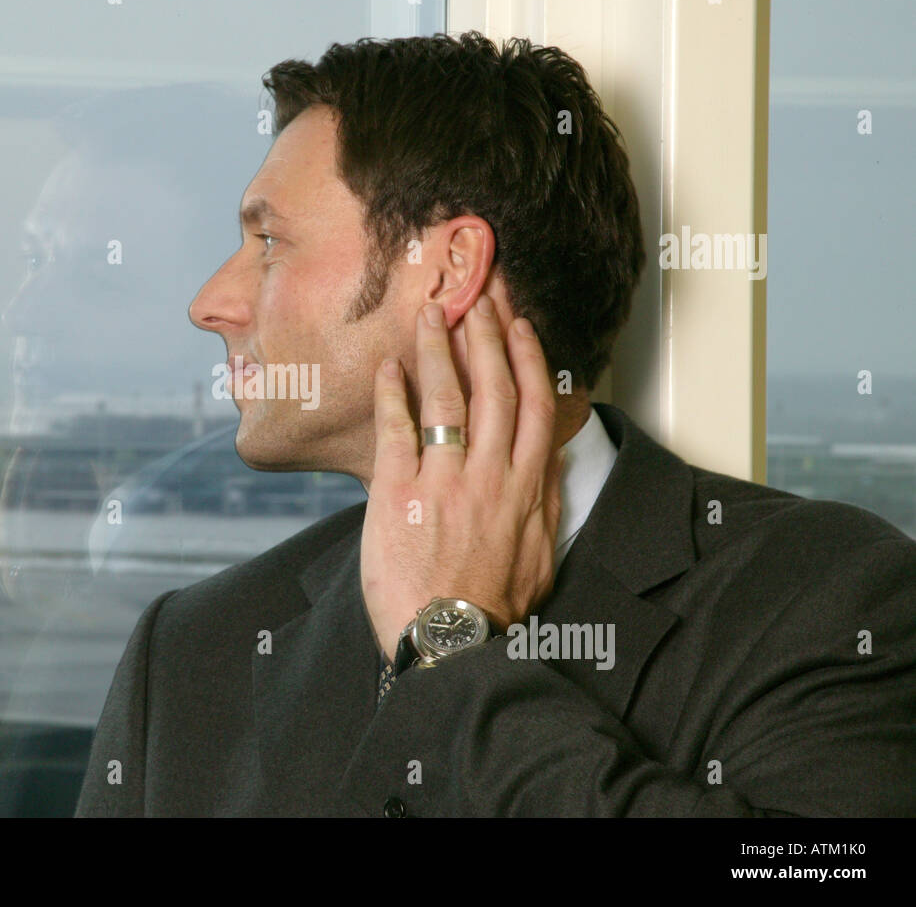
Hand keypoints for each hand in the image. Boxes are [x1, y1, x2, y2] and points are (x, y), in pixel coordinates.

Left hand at [360, 296, 564, 661]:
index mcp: (525, 488)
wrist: (451, 643)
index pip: (532, 405)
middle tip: (477, 294)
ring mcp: (444, 480)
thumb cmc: (493, 606)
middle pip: (493, 387)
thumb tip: (548, 459)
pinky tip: (389, 367)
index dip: (527, 357)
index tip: (518, 324)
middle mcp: (489, 475)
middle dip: (486, 333)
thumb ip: (545, 502)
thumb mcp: (540, 555)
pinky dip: (393, 394)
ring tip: (431, 312)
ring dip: (439, 348)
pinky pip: (396, 430)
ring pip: (447, 397)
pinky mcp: (398, 494)